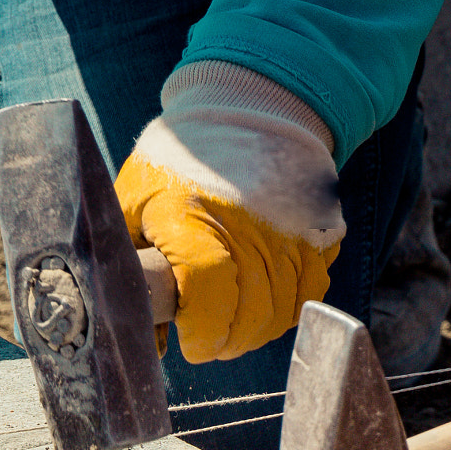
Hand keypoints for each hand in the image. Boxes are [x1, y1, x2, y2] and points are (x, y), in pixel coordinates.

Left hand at [116, 63, 343, 362]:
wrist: (249, 107)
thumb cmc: (180, 159)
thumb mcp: (134, 197)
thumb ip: (129, 261)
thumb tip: (139, 329)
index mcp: (192, 217)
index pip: (209, 293)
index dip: (203, 330)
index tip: (192, 342)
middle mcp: (249, 225)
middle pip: (250, 314)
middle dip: (226, 341)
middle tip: (209, 338)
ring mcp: (291, 230)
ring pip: (282, 311)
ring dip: (256, 329)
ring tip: (234, 323)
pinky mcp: (321, 232)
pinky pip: (310, 292)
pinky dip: (288, 307)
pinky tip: (264, 300)